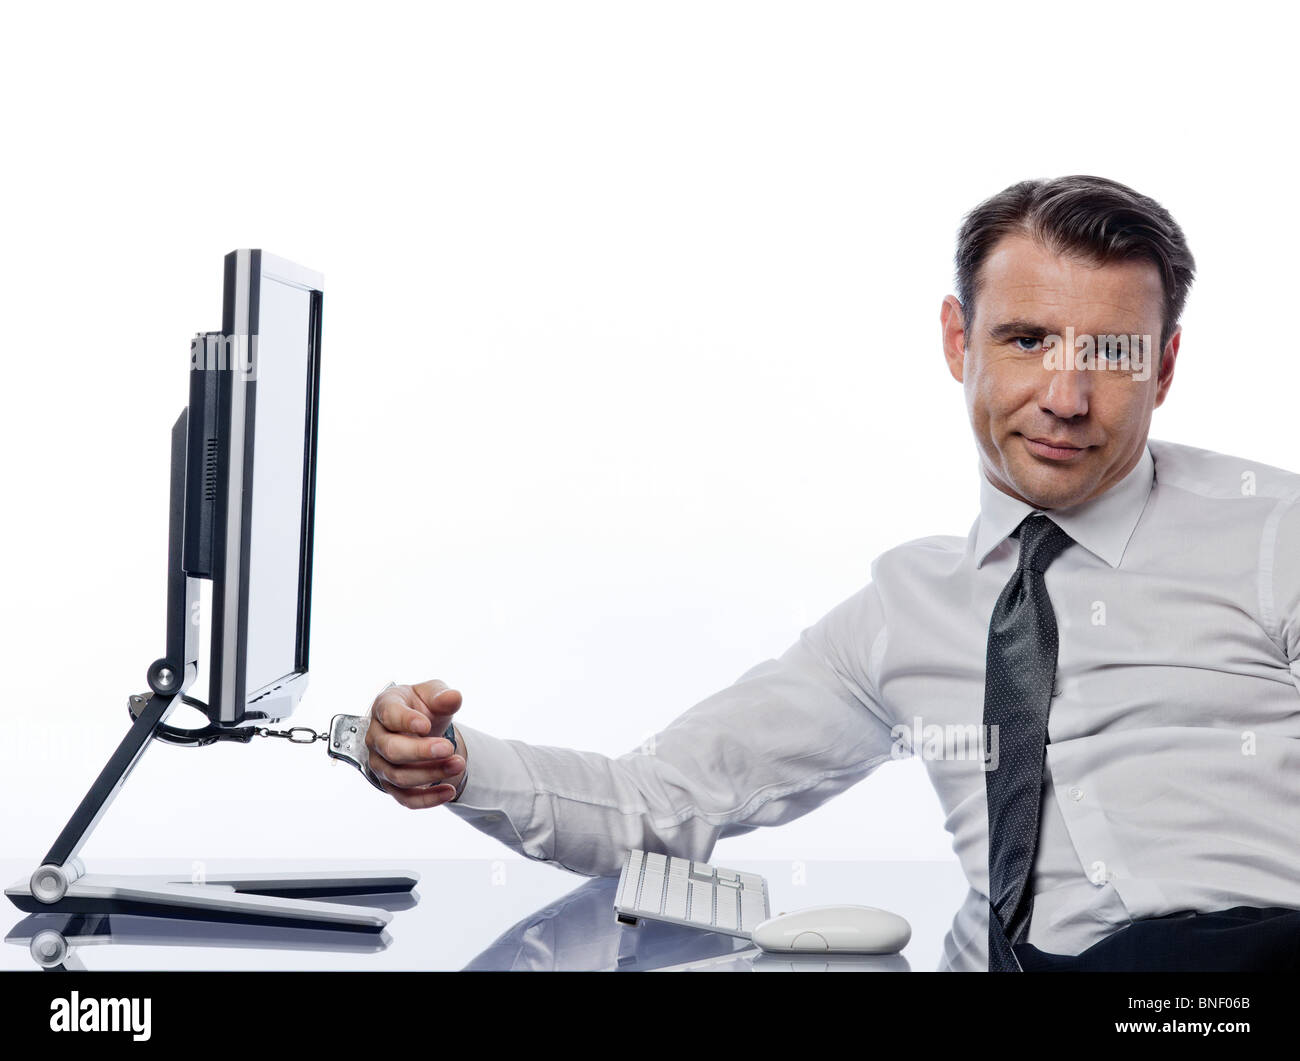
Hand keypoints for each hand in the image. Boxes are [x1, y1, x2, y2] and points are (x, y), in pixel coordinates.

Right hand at [365, 680, 467, 808]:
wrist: (420, 726)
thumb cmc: (422, 706)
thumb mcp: (432, 694)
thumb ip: (441, 695)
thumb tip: (454, 697)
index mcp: (385, 708)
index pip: (388, 715)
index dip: (406, 721)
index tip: (426, 725)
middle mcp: (376, 737)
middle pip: (391, 750)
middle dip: (421, 752)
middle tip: (448, 748)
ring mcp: (381, 763)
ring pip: (399, 776)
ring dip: (431, 773)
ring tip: (458, 764)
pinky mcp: (391, 784)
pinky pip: (405, 798)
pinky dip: (427, 798)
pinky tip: (449, 791)